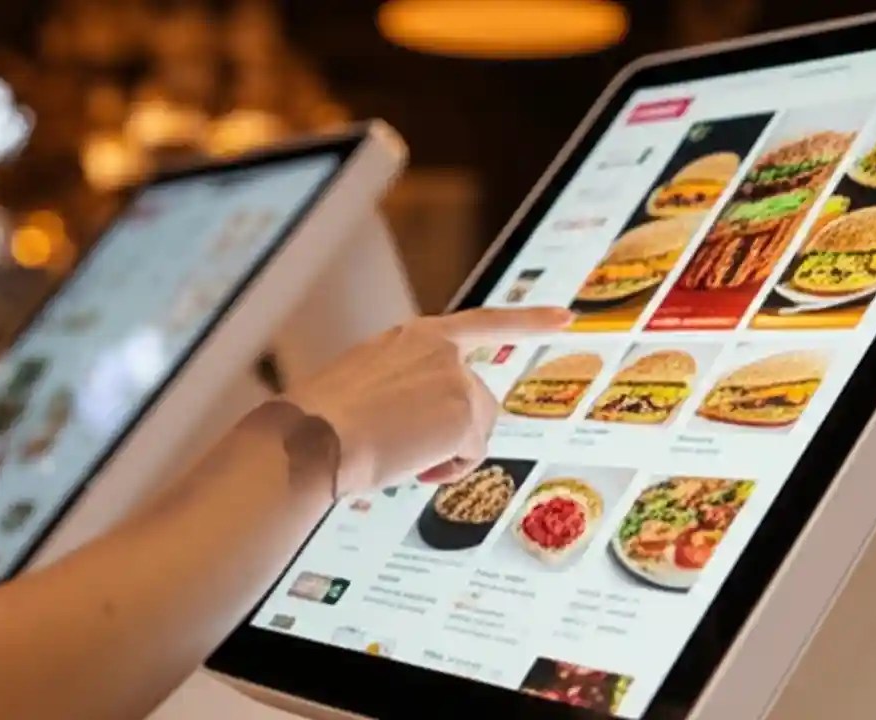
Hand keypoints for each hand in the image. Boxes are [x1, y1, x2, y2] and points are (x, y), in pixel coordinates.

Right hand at [286, 307, 571, 493]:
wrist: (309, 438)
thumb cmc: (320, 422)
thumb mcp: (368, 385)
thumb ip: (409, 387)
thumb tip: (432, 427)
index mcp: (414, 337)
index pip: (484, 323)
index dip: (529, 321)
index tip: (566, 317)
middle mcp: (441, 349)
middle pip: (478, 403)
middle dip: (453, 436)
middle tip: (405, 455)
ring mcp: (457, 378)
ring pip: (476, 431)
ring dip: (447, 454)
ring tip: (400, 459)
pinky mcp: (465, 412)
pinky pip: (472, 455)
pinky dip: (447, 470)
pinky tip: (412, 468)